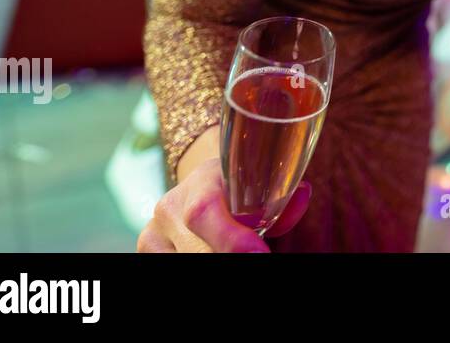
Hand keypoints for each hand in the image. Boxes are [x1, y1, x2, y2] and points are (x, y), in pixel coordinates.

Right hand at [136, 157, 310, 251]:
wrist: (200, 186)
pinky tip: (213, 250)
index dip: (231, 239)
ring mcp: (153, 232)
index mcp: (200, 183)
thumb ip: (282, 197)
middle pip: (200, 249)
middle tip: (256, 250)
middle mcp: (169, 207)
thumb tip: (302, 194)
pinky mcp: (147, 249)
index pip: (204, 211)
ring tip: (242, 245)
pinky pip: (176, 266)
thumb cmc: (240, 186)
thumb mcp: (260, 183)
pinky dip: (201, 260)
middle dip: (231, 254)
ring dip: (218, 256)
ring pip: (189, 259)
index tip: (259, 254)